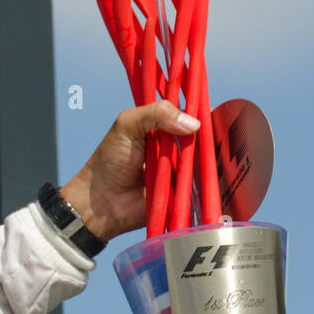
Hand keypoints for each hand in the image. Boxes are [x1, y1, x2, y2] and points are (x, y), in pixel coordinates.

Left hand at [59, 100, 199, 243]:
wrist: (103, 202)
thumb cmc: (110, 161)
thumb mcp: (127, 125)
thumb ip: (155, 113)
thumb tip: (193, 123)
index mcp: (159, 126)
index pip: (187, 114)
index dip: (199, 112)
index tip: (209, 112)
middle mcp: (172, 145)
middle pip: (200, 136)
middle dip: (207, 136)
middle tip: (211, 137)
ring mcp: (179, 167)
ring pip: (205, 159)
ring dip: (208, 158)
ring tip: (210, 157)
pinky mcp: (184, 189)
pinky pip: (202, 183)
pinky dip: (206, 180)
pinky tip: (209, 176)